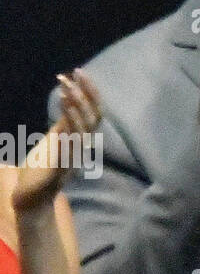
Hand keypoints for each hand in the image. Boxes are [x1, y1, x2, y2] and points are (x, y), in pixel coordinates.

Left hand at [12, 70, 102, 214]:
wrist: (32, 200)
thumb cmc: (42, 170)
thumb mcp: (55, 141)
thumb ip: (65, 123)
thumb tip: (70, 99)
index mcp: (80, 140)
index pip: (93, 111)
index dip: (90, 92)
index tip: (79, 72)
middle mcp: (80, 148)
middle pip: (91, 118)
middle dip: (84, 95)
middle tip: (74, 74)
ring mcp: (71, 159)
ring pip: (81, 133)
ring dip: (75, 112)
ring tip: (67, 93)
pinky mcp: (57, 171)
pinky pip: (66, 152)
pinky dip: (66, 137)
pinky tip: (62, 122)